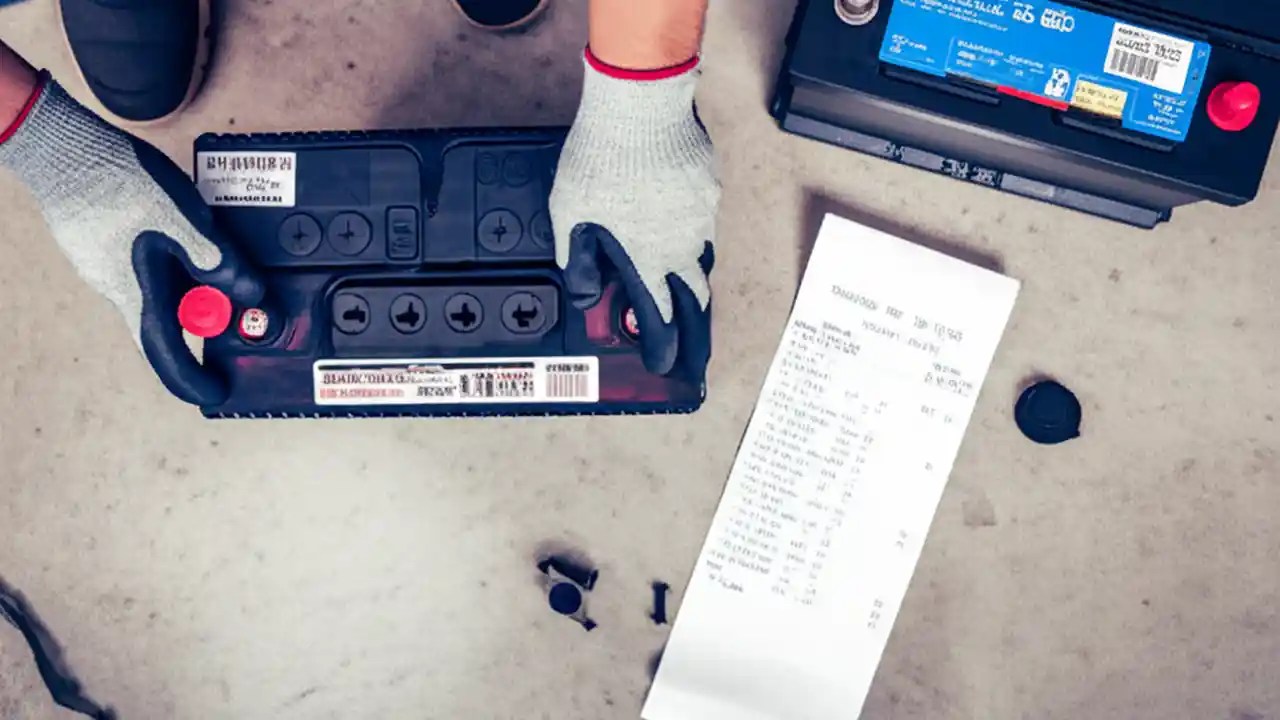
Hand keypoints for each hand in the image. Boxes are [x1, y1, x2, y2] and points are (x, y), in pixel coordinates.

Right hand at [0, 76, 263, 405]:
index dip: (193, 380)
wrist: (59, 144)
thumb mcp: (184, 222)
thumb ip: (218, 261)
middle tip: (234, 300)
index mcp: (137, 292)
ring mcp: (102, 264)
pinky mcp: (99, 243)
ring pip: (155, 287)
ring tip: (212, 252)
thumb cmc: (116, 182)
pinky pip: (141, 264)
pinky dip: (168, 260)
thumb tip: (248, 294)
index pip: (167, 353)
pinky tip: (179, 229)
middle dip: (204, 314)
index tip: (215, 392)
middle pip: (167, 318)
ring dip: (187, 281)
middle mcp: (115, 286)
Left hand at [550, 51, 718, 380]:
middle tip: (695, 346)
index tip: (665, 363)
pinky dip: (697, 233)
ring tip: (691, 291)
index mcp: (646, 257)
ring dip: (696, 278)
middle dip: (694, 325)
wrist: (640, 107)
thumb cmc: (601, 160)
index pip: (658, 315)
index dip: (662, 344)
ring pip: (704, 259)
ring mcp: (703, 217)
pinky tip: (686, 226)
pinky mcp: (712, 189)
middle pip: (694, 296)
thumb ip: (578, 259)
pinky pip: (707, 221)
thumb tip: (583, 291)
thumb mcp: (570, 213)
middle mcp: (681, 245)